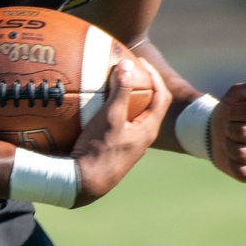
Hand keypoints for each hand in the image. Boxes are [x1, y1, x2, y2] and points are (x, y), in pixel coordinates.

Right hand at [72, 58, 170, 204]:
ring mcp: (129, 146)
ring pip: (133, 117)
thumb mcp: (110, 118)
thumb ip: (121, 91)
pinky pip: (118, 126)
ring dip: (125, 99)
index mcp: (148, 130)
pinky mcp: (115, 151)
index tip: (138, 61)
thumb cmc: (99, 151)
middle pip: (148, 105)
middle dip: (139, 85)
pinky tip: (94, 109)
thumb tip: (127, 65)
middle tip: (124, 70)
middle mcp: (142, 139)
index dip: (154, 75)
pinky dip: (112, 113)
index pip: (162, 96)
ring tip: (110, 85)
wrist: (83, 184)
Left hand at [210, 80, 245, 184]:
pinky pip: (242, 172)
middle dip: (230, 130)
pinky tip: (236, 159)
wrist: (219, 136)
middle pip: (244, 133)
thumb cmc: (232, 114)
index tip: (234, 113)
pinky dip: (232, 164)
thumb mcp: (236, 95)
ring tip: (233, 144)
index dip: (234, 112)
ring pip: (240, 153)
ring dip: (229, 147)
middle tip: (232, 130)